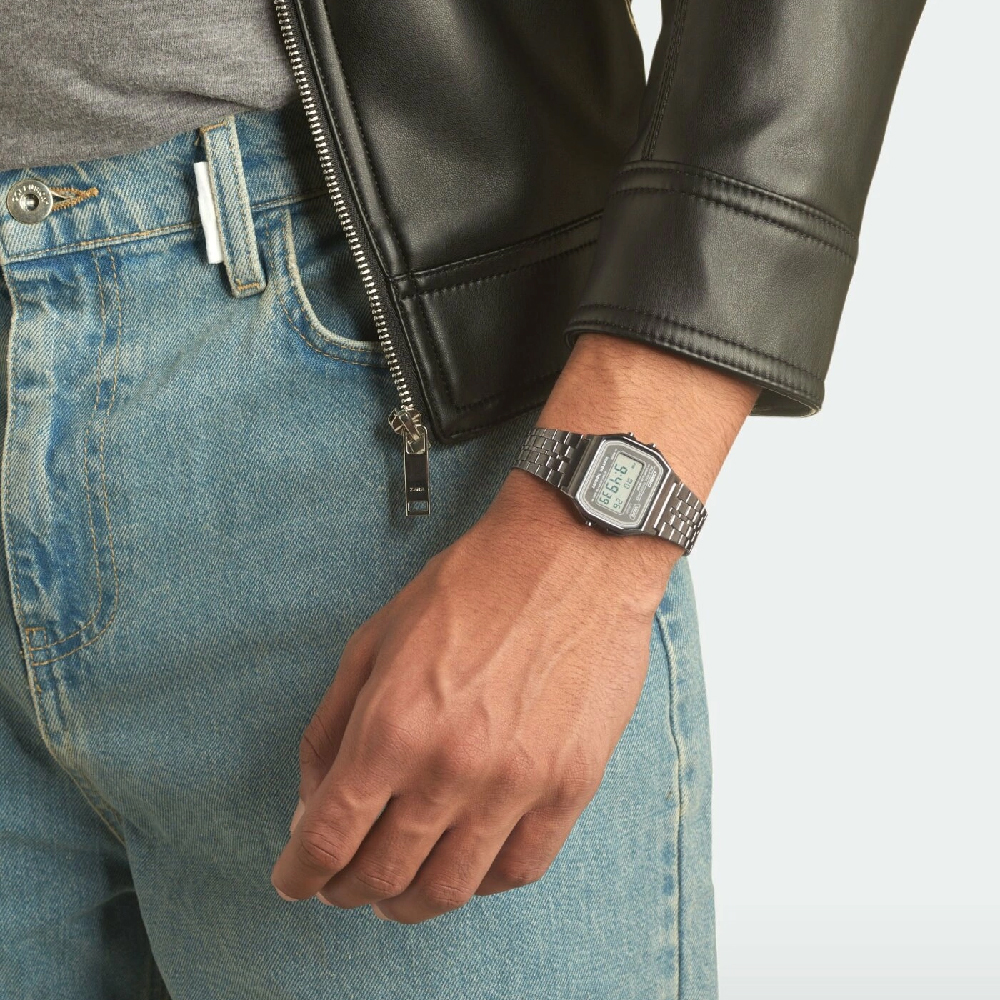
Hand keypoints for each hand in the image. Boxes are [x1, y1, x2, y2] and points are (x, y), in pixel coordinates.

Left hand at [269, 470, 677, 923]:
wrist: (572, 556)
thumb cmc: (472, 587)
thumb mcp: (375, 639)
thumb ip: (331, 726)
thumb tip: (312, 799)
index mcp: (393, 726)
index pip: (329, 838)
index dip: (300, 873)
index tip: (295, 880)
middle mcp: (451, 767)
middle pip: (382, 875)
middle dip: (347, 892)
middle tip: (340, 885)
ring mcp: (517, 783)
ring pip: (449, 890)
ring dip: (410, 902)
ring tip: (398, 889)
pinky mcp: (571, 786)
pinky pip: (519, 869)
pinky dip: (480, 883)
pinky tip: (465, 865)